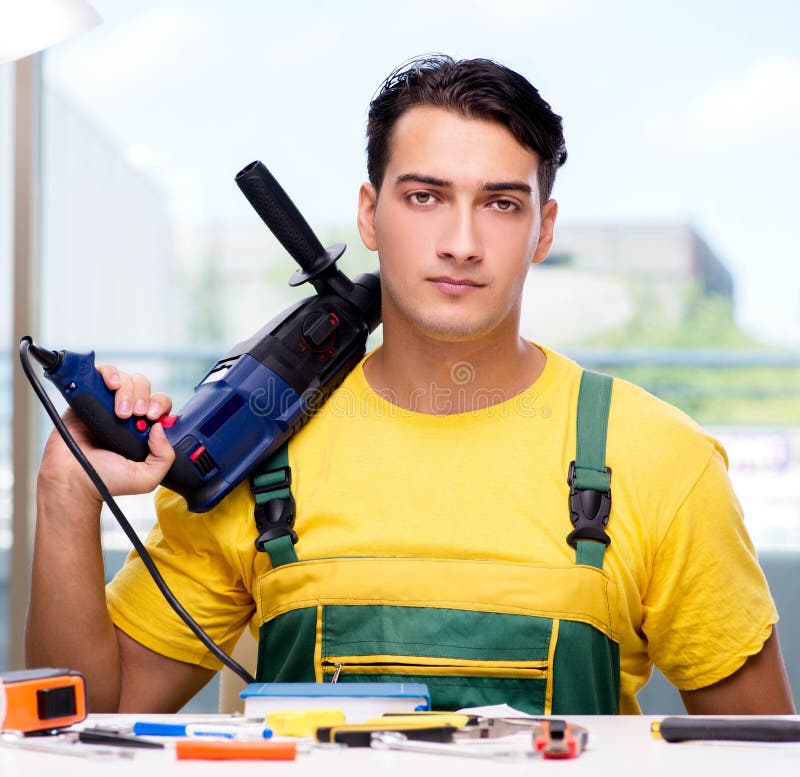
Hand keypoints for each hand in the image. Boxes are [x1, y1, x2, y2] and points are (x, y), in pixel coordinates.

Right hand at [39, 365, 175, 502]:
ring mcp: (107, 403)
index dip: (160, 405)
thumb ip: (164, 457)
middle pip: (144, 387)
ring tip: (119, 412)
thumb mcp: (145, 477)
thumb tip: (160, 428)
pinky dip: (110, 373)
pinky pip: (102, 373)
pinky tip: (111, 385)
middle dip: (142, 397)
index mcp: (143, 428)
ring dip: (127, 391)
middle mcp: (127, 414)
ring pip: (126, 379)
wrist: (71, 479)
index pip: (160, 405)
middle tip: (134, 415)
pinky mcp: (87, 397)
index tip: (152, 416)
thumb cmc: (104, 479)